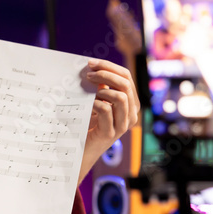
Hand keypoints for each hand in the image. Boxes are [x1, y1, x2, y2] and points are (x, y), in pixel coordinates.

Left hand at [79, 59, 139, 184]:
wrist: (81, 151)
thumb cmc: (88, 124)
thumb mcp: (96, 101)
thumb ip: (100, 87)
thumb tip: (93, 67)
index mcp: (130, 103)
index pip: (127, 76)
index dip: (109, 66)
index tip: (91, 62)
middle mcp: (131, 114)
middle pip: (126, 84)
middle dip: (106, 74)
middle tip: (88, 73)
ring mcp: (122, 125)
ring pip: (121, 96)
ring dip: (103, 88)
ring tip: (89, 88)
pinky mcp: (110, 133)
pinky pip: (107, 110)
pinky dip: (96, 102)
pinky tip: (87, 103)